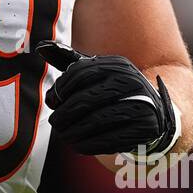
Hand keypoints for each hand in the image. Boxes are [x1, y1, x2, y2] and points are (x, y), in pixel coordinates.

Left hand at [34, 40, 176, 157]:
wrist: (152, 111)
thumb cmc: (113, 91)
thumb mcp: (95, 73)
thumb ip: (68, 61)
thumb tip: (40, 47)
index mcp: (116, 64)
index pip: (79, 73)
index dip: (60, 89)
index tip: (52, 102)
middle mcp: (131, 81)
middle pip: (86, 99)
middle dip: (64, 114)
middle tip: (55, 123)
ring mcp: (141, 104)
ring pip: (96, 121)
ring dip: (74, 132)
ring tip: (64, 136)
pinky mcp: (145, 127)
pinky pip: (111, 139)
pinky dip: (90, 145)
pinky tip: (79, 145)